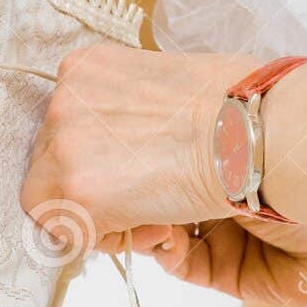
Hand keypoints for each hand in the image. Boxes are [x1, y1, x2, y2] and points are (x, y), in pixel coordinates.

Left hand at [22, 44, 249, 241]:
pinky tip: (152, 224)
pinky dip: (104, 238)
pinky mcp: (76, 190)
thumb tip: (123, 144)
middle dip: (92, 187)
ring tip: (154, 214)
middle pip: (52, 162)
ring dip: (98, 215)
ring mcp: (64, 144)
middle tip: (145, 198)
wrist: (254, 131)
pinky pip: (69, 230)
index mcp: (83, 68)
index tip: (128, 175)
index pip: (63, 128)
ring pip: (54, 199)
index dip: (92, 160)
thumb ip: (125, 109)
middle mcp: (64, 100)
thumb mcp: (160, 83)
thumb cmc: (233, 106)